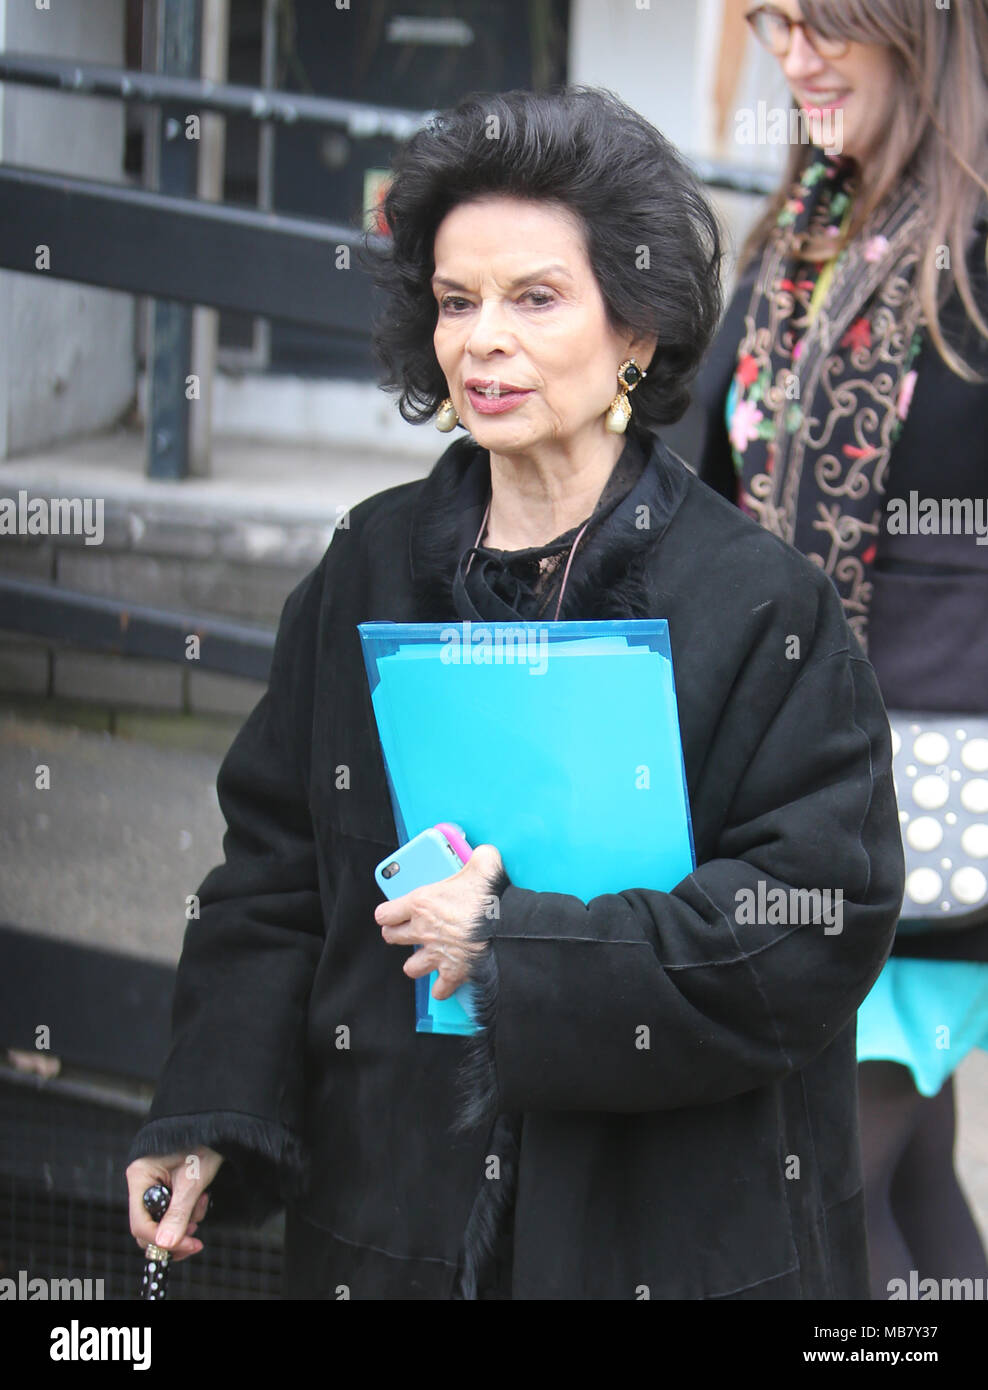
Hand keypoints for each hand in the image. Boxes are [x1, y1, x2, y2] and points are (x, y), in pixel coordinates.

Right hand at [126, 1146, 224, 1261]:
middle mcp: (142, 1183)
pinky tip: (201, 1198)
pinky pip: (171, 1212)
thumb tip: (165, 1244)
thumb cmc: (203, 1144)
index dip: (161, 1240)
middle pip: (149, 1227)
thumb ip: (178, 1214)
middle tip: (196, 1234)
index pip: (140, 1223)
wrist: (219, 1127)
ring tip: (201, 1202)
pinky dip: (187, 1212)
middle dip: (175, 1233)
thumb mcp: (192, 1181)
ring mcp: (153, 1186)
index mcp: (140, 1177)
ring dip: (185, 1220)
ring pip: (163, 1222)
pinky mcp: (166, 1188)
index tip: (188, 1245)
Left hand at [375, 843, 503, 999]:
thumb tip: (484, 854)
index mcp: (422, 903)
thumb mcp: (484, 864)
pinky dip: (442, 987)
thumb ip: (478, 857)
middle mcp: (422, 931)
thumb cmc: (490, 897)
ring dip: (417, 963)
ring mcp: (436, 954)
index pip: (385, 913)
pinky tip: (446, 982)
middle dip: (397, 934)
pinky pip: (439, 989)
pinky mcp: (452, 973)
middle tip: (408, 930)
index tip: (393, 912)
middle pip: (392, 937)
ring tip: (427, 955)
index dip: (387, 913)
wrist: (507, 928)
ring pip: (411, 967)